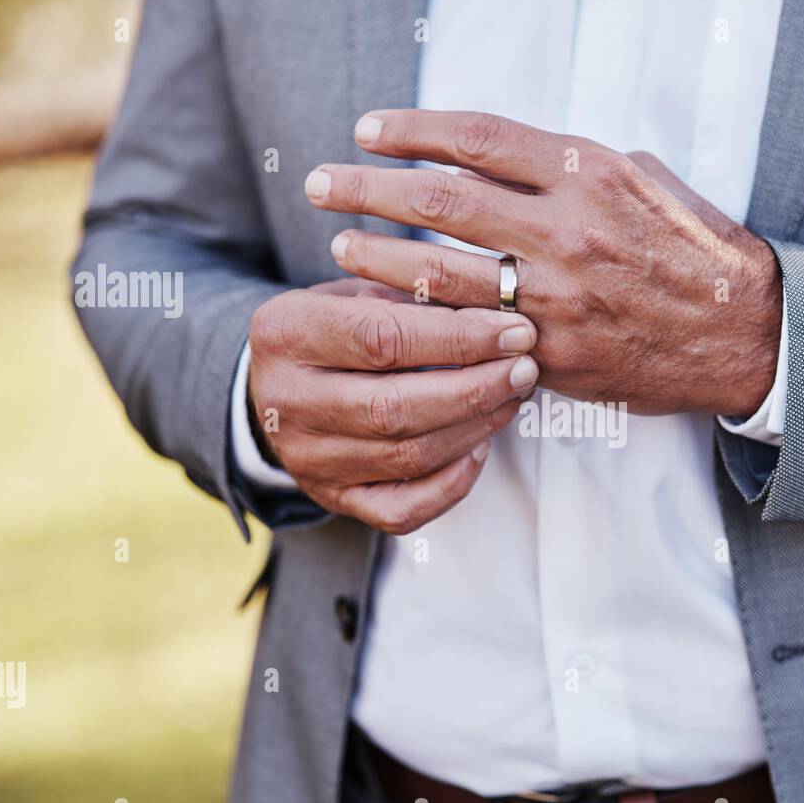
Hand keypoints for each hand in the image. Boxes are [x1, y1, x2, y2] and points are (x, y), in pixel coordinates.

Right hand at [247, 277, 538, 532]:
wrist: (279, 386)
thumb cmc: (335, 328)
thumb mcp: (359, 292)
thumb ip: (418, 300)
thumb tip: (499, 319)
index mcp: (285, 334)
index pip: (382, 339)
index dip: (458, 338)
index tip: (514, 331)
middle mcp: (285, 402)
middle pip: (394, 407)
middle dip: (475, 389)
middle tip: (525, 369)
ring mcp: (307, 459)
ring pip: (407, 457)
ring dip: (474, 428)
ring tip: (513, 397)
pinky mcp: (331, 498)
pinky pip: (402, 510)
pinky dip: (452, 483)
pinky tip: (480, 447)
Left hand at [303, 110, 781, 416]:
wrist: (744, 335)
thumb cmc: (697, 250)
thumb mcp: (647, 181)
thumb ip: (573, 166)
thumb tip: (510, 157)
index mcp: (587, 174)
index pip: (474, 140)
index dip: (410, 131)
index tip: (368, 131)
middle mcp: (565, 231)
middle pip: (439, 201)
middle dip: (368, 190)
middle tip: (321, 186)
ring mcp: (555, 298)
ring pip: (442, 273)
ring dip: (379, 258)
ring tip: (341, 248)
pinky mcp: (552, 354)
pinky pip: (472, 334)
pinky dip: (427, 320)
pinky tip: (393, 310)